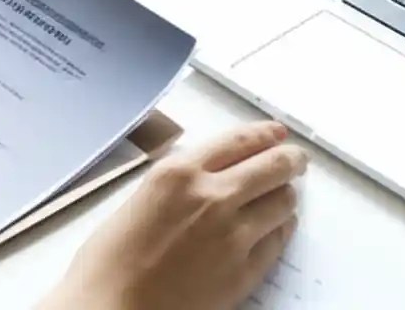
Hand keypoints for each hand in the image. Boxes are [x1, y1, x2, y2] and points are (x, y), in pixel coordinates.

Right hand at [41, 121, 308, 309]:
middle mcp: (212, 196)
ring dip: (285, 195)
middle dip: (290, 160)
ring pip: (284, 201)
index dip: (266, 134)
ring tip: (282, 197)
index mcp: (180, 173)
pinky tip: (274, 229)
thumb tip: (209, 177)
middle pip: (274, 164)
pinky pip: (279, 240)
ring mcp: (233, 234)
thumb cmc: (110, 264)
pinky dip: (281, 230)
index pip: (241, 140)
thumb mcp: (142, 198)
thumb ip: (180, 182)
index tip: (278, 134)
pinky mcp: (244, 270)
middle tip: (294, 161)